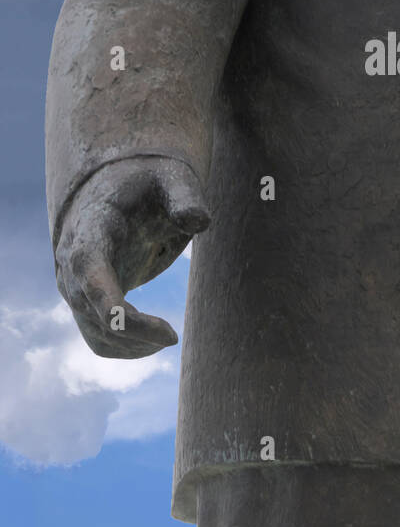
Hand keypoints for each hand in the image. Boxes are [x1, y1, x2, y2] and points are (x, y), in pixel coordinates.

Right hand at [55, 156, 209, 359]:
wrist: (118, 187)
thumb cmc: (149, 182)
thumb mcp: (171, 178)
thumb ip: (185, 196)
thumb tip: (199, 221)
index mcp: (90, 230)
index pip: (90, 277)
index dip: (119, 312)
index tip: (166, 333)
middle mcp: (72, 262)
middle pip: (93, 313)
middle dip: (134, 333)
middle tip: (173, 336)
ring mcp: (74, 284)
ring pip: (93, 333)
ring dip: (130, 346)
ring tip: (167, 338)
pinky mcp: (84, 299)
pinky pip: (96, 338)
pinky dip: (123, 348)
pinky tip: (153, 341)